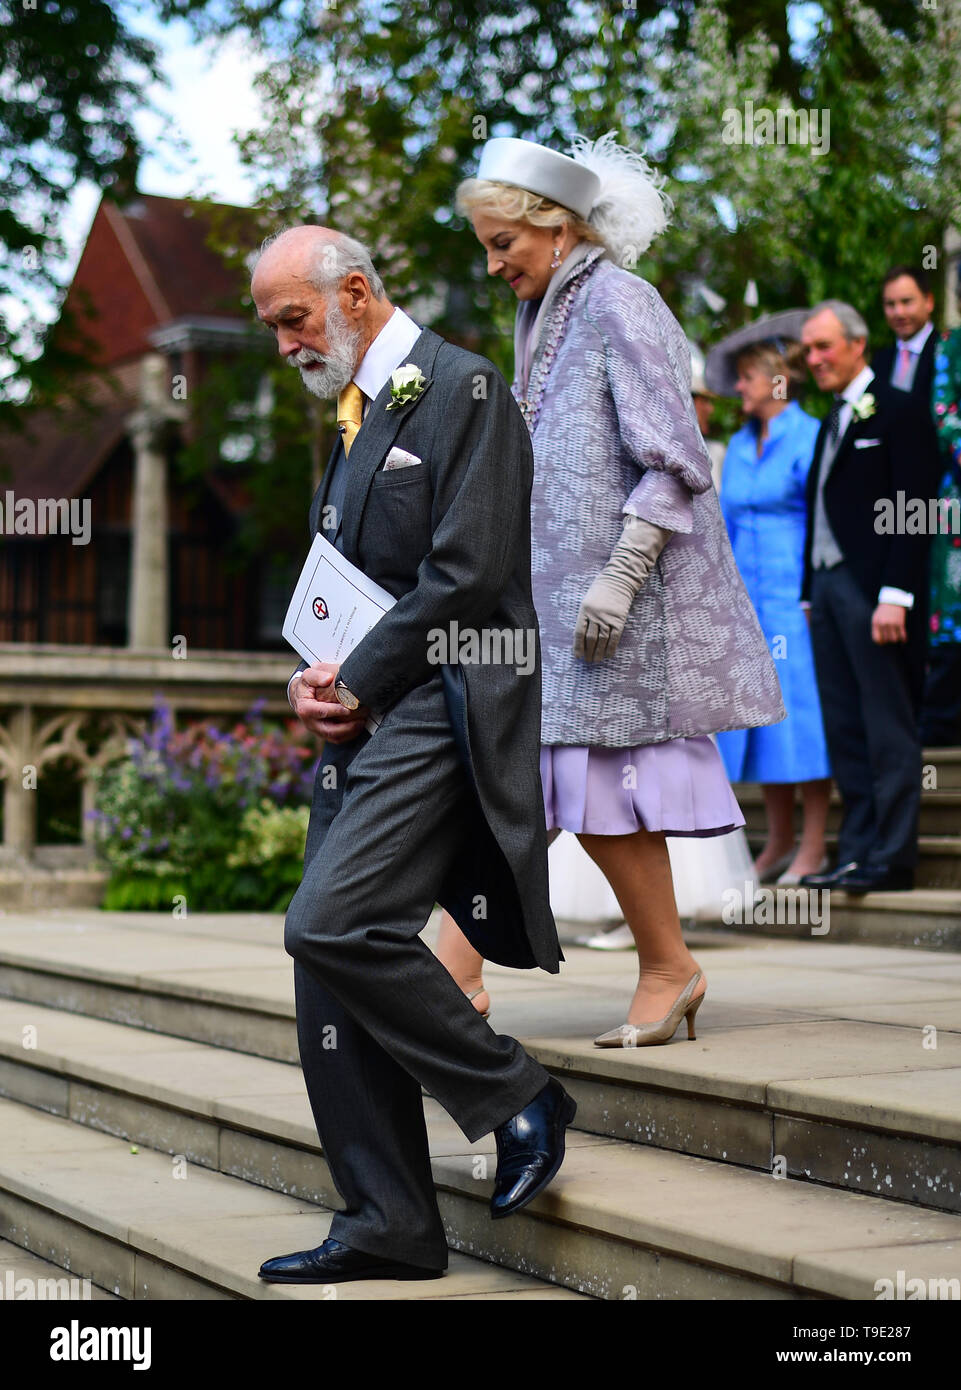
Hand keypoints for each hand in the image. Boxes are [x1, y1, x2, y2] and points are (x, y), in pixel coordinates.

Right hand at [292, 662, 369, 741]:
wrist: (300, 695)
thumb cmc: (306, 684)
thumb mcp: (308, 676)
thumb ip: (316, 676)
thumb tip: (328, 679)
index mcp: (305, 708)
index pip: (320, 712)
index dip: (334, 711)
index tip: (348, 709)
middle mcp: (309, 722)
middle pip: (328, 730)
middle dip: (346, 727)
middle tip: (361, 720)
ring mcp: (316, 729)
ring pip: (333, 737)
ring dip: (349, 733)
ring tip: (362, 723)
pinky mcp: (323, 733)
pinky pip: (336, 739)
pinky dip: (348, 735)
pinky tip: (358, 727)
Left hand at [573, 516, 671, 661]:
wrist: (618, 580)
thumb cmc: (601, 590)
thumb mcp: (587, 601)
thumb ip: (585, 617)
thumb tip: (583, 637)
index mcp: (584, 610)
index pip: (579, 633)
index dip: (578, 646)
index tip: (578, 656)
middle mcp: (595, 615)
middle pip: (590, 638)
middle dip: (588, 652)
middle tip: (588, 661)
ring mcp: (608, 618)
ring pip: (602, 640)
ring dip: (599, 652)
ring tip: (596, 661)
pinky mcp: (619, 620)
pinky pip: (615, 637)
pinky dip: (611, 648)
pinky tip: (609, 655)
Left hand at [871, 602, 906, 643]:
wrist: (893, 599)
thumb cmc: (883, 609)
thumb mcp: (876, 617)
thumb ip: (876, 627)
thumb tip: (879, 640)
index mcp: (876, 622)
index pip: (876, 638)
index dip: (880, 642)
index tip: (883, 643)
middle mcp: (883, 624)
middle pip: (886, 639)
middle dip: (888, 640)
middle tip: (890, 639)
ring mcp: (892, 623)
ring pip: (894, 639)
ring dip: (896, 640)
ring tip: (896, 638)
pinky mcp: (900, 623)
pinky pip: (902, 635)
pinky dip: (904, 639)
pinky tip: (903, 640)